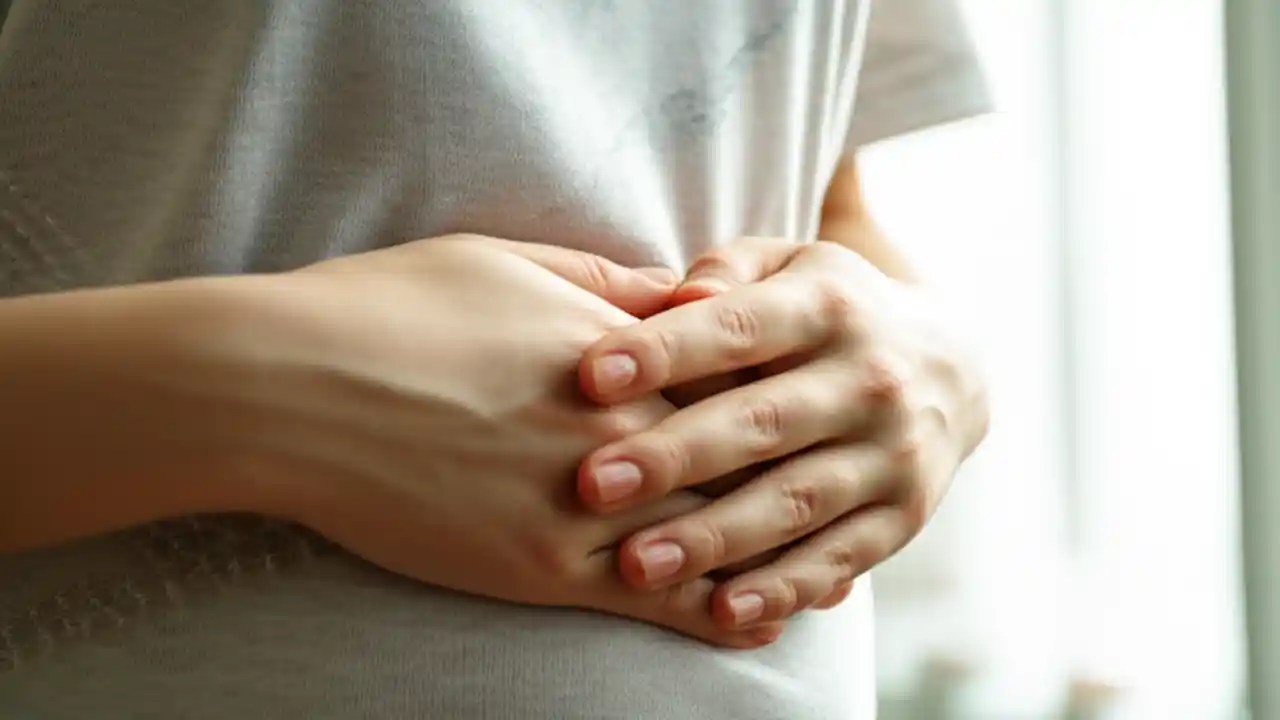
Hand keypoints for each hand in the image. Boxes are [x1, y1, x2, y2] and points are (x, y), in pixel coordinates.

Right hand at [234, 235, 777, 647]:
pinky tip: (756, 620)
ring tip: (829, 567)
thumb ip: (605, 285)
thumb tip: (673, 295)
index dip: (778, 394)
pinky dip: (715, 609)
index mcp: (615, 353)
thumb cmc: (387, 308)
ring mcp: (581, 505)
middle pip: (736, 458)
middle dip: (795, 476)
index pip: (731, 375)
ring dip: (774, 552)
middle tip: (848, 485)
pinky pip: (653, 597)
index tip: (811, 404)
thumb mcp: (505, 263)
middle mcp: (616, 432)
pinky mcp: (541, 568)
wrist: (288, 389)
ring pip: (711, 535)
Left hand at [574, 237, 988, 628]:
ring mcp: (892, 453)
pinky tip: (720, 612)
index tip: (592, 374)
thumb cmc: (824, 310)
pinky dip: (784, 588)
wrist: (954, 366)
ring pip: (796, 500)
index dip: (668, 351)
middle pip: (764, 421)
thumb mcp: (788, 266)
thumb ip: (726, 272)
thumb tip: (675, 293)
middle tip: (592, 484)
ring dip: (716, 536)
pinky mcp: (903, 516)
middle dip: (676, 455)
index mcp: (829, 306)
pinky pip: (840, 558)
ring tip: (637, 563)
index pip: (741, 328)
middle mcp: (869, 379)